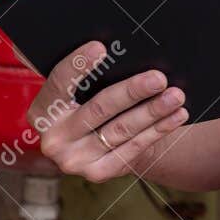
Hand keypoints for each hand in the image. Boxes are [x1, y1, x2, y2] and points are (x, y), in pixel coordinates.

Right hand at [29, 41, 188, 182]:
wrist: (100, 149)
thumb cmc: (92, 107)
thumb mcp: (82, 93)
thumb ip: (90, 77)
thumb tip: (123, 51)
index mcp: (43, 111)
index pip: (59, 82)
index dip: (78, 65)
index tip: (101, 48)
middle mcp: (53, 138)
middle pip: (98, 108)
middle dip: (132, 91)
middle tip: (159, 78)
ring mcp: (74, 159)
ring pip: (121, 128)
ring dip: (153, 110)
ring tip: (175, 95)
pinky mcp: (98, 172)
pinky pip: (133, 148)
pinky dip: (158, 129)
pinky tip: (176, 116)